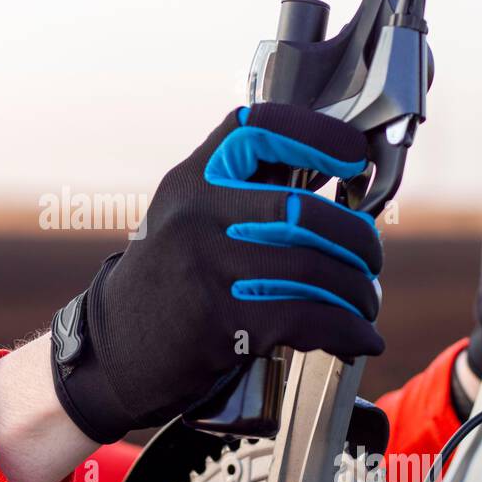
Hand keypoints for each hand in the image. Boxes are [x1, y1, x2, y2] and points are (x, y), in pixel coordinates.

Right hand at [49, 104, 383, 443]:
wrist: (111, 352)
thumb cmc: (167, 282)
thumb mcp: (185, 220)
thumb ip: (241, 192)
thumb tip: (331, 174)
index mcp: (192, 181)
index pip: (259, 128)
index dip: (318, 135)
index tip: (355, 160)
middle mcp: (195, 217)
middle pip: (305, 210)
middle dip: (357, 238)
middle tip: (370, 257)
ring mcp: (205, 270)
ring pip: (313, 269)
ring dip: (357, 291)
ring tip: (366, 302)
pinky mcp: (219, 325)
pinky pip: (307, 319)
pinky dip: (347, 330)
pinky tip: (362, 338)